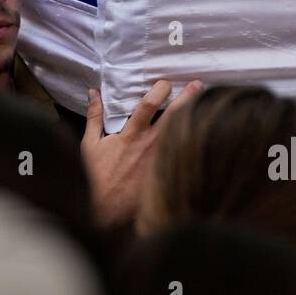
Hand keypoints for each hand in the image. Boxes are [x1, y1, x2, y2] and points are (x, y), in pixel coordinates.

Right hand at [81, 79, 202, 228]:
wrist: (104, 212)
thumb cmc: (95, 176)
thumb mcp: (89, 144)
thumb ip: (94, 116)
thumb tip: (94, 93)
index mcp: (130, 135)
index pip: (148, 105)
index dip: (159, 89)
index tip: (166, 82)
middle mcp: (148, 146)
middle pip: (173, 116)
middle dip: (187, 97)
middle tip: (197, 84)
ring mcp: (160, 161)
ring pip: (182, 134)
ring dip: (193, 118)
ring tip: (206, 105)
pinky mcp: (166, 174)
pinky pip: (182, 155)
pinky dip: (191, 144)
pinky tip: (202, 137)